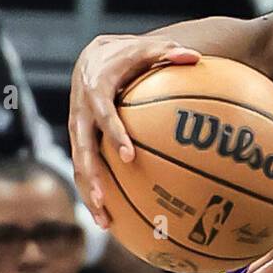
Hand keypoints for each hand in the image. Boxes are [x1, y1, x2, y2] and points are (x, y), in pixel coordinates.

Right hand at [68, 36, 201, 227]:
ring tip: (105, 223)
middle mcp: (80, 114)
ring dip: (89, 194)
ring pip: (78, 166)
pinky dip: (95, 192)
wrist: (93, 56)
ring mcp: (78, 130)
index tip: (130, 157)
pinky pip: (86, 169)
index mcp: (94, 92)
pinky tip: (112, 218)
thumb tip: (195, 57)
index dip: (115, 136)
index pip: (103, 116)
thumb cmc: (126, 54)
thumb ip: (168, 52)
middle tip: (105, 199)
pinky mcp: (81, 141)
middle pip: (80, 149)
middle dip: (92, 176)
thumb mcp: (146, 49)